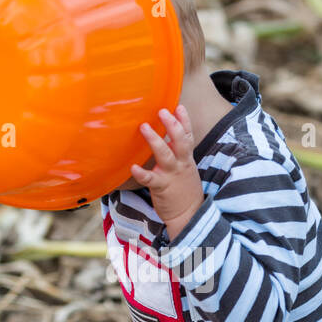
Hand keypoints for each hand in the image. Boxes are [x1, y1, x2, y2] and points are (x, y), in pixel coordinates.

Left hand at [131, 105, 204, 239]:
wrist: (188, 214)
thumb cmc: (183, 188)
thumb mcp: (185, 167)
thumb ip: (177, 152)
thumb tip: (165, 136)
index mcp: (186, 158)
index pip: (188, 135)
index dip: (184, 121)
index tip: (179, 106)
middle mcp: (181, 164)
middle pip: (180, 140)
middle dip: (172, 125)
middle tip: (162, 111)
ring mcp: (171, 175)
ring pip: (165, 155)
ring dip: (155, 140)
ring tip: (144, 127)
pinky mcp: (161, 187)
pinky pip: (150, 179)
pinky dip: (141, 173)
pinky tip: (132, 167)